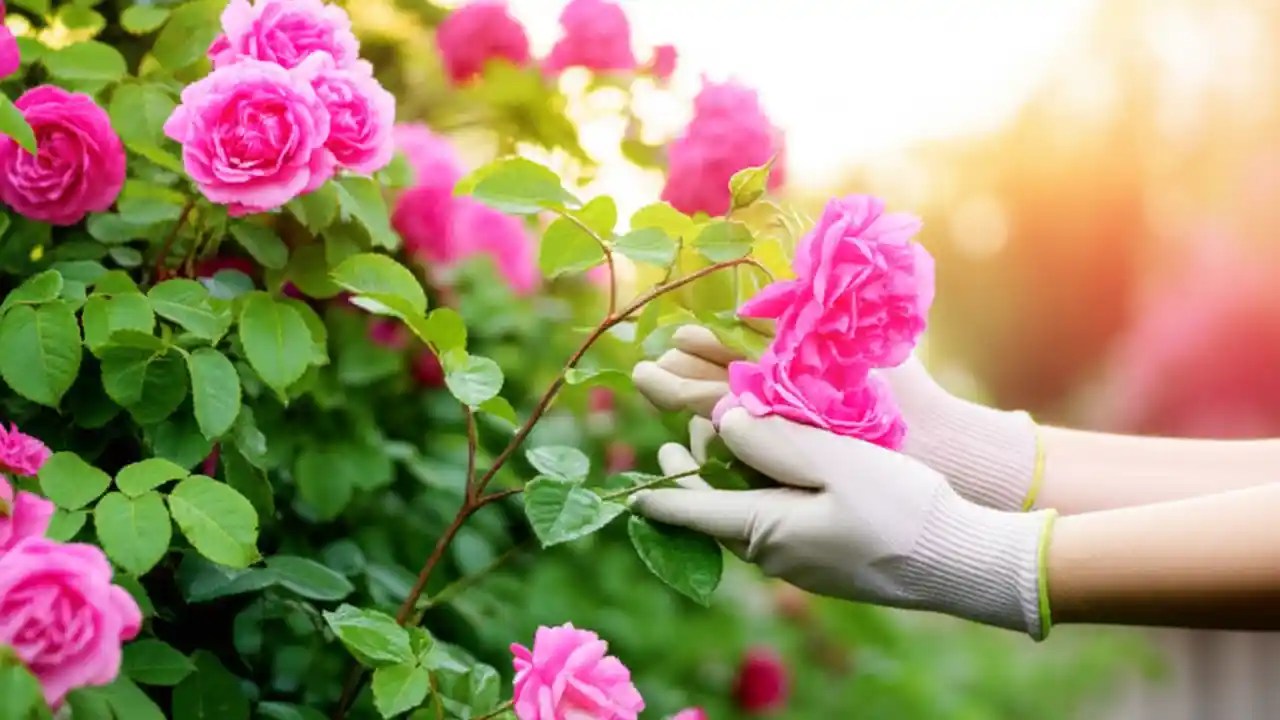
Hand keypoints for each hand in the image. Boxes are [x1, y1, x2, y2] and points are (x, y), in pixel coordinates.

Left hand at [631, 409, 1055, 637]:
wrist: (964, 563)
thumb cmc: (900, 510)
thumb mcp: (836, 462)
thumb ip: (774, 441)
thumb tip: (722, 421)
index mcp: (764, 531)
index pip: (690, 512)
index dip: (658, 491)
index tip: (630, 485)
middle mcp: (774, 556)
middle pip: (715, 510)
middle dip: (697, 469)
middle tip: (689, 429)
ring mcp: (802, 564)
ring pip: (748, 514)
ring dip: (734, 475)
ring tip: (728, 435)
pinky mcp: (828, 562)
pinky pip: (778, 522)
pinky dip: (766, 488)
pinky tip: (783, 463)